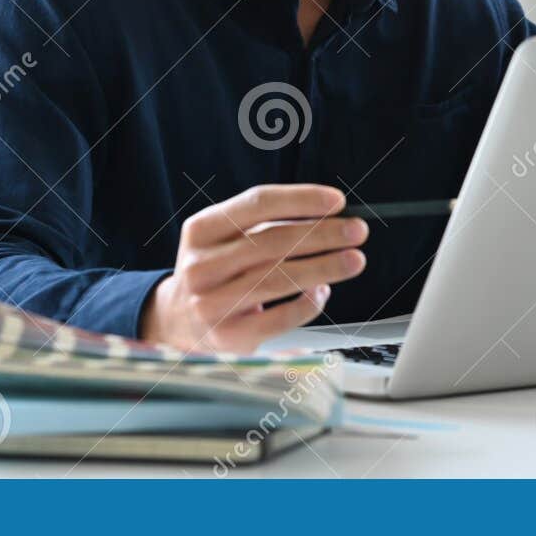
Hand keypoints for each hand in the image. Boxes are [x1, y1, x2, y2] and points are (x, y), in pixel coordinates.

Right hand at [138, 184, 367, 351]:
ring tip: (354, 259)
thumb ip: (268, 224)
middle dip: (323, 234)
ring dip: (324, 267)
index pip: (257, 204)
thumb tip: (328, 216)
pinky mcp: (230, 336)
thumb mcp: (225, 237)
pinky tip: (323, 290)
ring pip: (279, 278)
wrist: (178, 321)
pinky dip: (307, 303)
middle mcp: (202, 265)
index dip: (301, 199)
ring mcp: (212, 303)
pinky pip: (280, 318)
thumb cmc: (217, 270)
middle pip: (273, 241)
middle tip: (357, 230)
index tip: (337, 201)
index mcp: (202, 230)